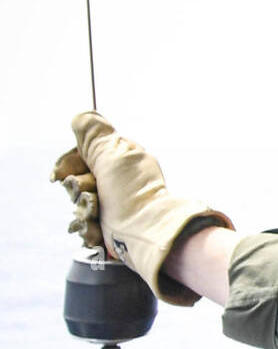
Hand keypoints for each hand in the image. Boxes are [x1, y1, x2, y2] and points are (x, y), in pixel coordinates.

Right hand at [51, 112, 234, 304]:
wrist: (145, 232)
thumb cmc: (132, 192)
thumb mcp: (113, 153)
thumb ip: (94, 134)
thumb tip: (81, 116)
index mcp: (119, 159)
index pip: (82, 156)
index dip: (68, 165)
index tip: (61, 174)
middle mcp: (116, 181)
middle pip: (77, 181)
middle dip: (78, 189)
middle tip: (90, 195)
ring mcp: (114, 206)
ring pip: (80, 205)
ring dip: (83, 210)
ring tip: (95, 213)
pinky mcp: (110, 229)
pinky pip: (86, 227)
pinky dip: (89, 229)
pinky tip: (96, 230)